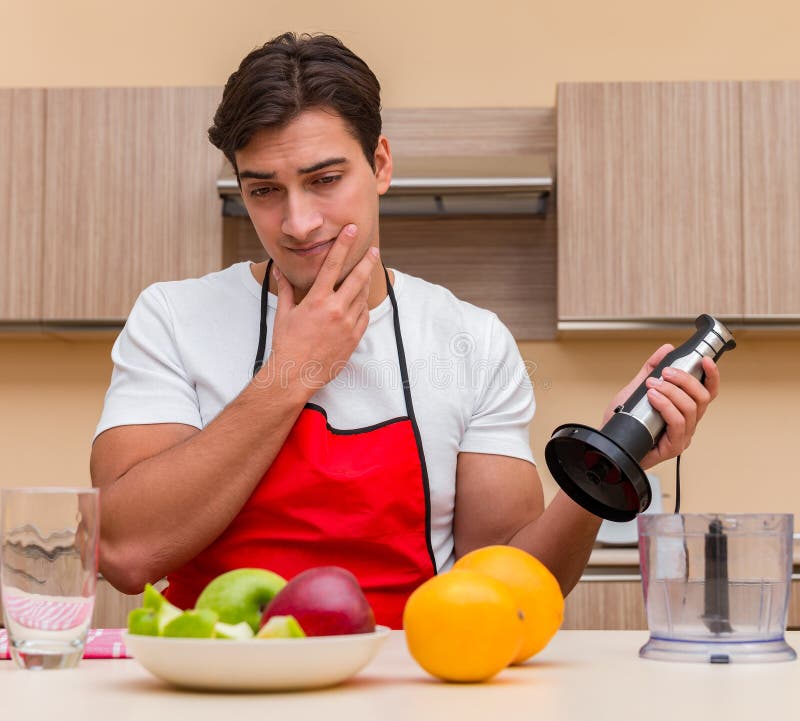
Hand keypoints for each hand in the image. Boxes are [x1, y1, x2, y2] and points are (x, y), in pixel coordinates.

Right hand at [267, 224, 379, 394]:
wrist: (296, 374)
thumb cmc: (287, 344)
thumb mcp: (284, 313)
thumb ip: (286, 289)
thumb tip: (279, 271)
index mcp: (317, 300)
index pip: (333, 264)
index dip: (343, 244)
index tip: (351, 230)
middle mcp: (335, 309)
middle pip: (357, 278)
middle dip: (367, 261)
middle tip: (373, 249)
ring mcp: (347, 324)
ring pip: (362, 296)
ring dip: (364, 283)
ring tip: (366, 273)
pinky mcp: (354, 338)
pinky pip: (363, 315)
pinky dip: (362, 305)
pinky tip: (360, 300)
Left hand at [601, 344, 720, 469]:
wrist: (609, 441)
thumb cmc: (624, 420)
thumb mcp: (637, 388)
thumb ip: (652, 370)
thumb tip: (666, 350)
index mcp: (685, 409)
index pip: (707, 391)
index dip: (711, 375)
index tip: (705, 360)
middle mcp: (688, 422)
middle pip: (702, 397)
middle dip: (684, 380)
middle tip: (665, 373)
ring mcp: (683, 436)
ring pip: (690, 408)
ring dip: (671, 392)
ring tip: (652, 386)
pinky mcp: (674, 447)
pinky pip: (677, 423)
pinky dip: (666, 406)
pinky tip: (653, 398)